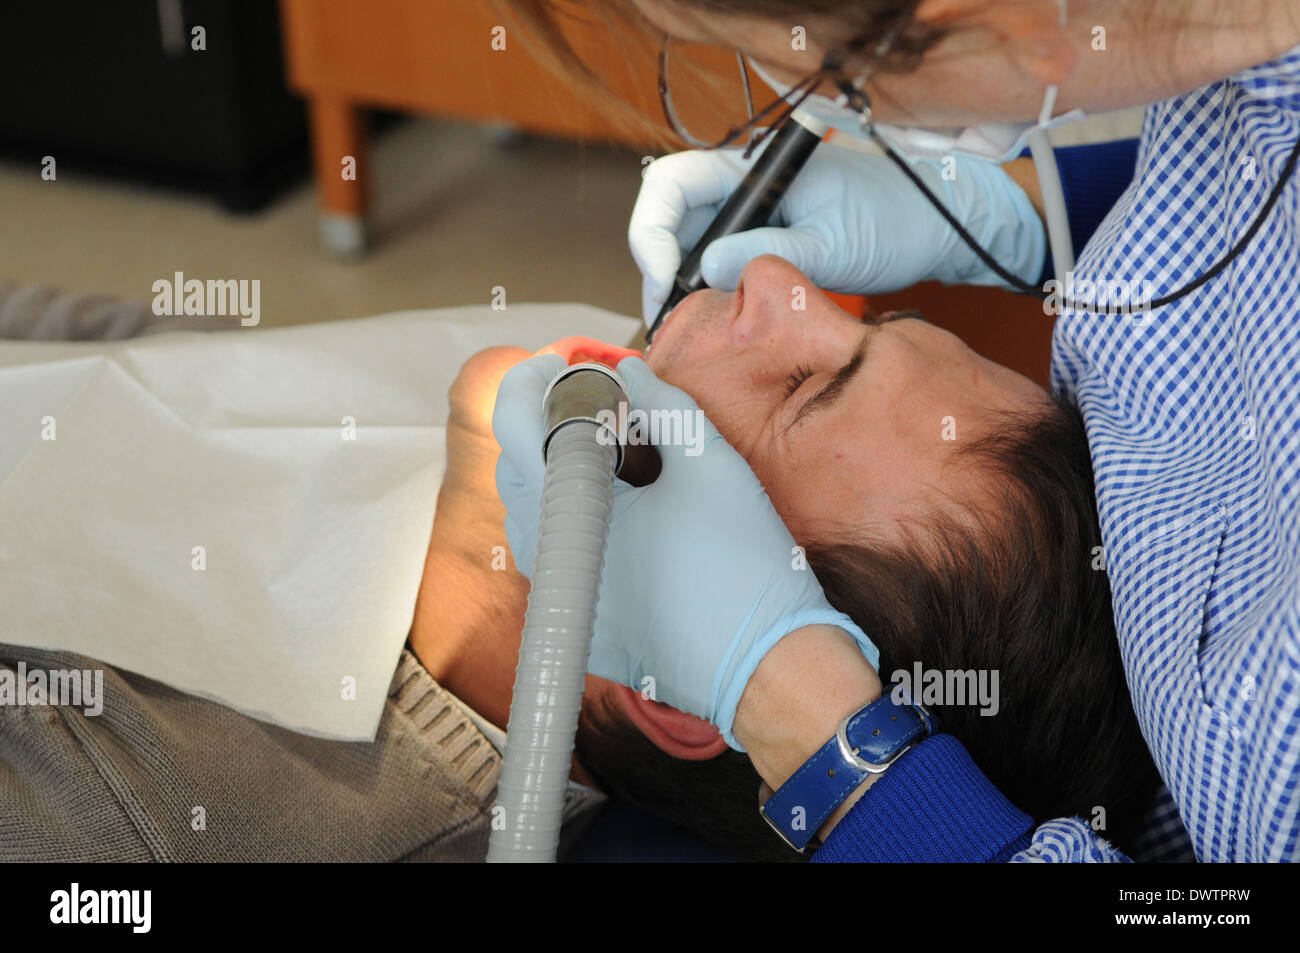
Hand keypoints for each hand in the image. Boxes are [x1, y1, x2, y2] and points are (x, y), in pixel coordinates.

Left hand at [494, 354, 879, 746]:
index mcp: (569, 509)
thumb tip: (629, 372)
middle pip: (515, 473)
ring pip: (531, 523)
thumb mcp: (710, 462)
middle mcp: (550, 560)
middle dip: (543, 429)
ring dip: (556, 481)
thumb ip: (662, 404)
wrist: (770, 664)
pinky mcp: (585, 634)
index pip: (512, 425)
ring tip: (608, 461)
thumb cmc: (743, 561)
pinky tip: (624, 521)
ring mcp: (564, 604)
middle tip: (591, 405)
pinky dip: (576, 531)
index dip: (532, 380)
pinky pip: (558, 568)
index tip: (567, 365)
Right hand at [629, 143, 1045, 325]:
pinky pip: (719, 265)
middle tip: (665, 321)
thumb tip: (705, 271)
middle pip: (672, 219)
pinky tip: (712, 326)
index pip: (673, 183)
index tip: (663, 277)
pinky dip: (707, 295)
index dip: (651, 229)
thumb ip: (768, 254)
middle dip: (660, 268)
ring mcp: (754, 216)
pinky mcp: (765, 243)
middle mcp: (746, 187)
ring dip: (680, 286)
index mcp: (758, 168)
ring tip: (684, 332)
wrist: (938, 229)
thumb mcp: (832, 243)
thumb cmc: (897, 220)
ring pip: (691, 247)